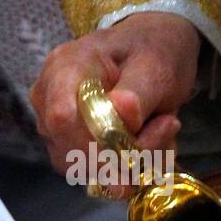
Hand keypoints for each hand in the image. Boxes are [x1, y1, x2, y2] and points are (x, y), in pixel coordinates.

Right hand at [29, 12, 200, 194]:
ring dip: (133, 162)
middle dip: (124, 157)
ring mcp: (57, 123)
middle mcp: (50, 97)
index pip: (61, 118)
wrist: (153, 49)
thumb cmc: (152, 50)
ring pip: (85, 167)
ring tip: (165, 127)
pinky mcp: (72, 143)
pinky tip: (156, 140)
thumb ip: (138, 91)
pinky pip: (98, 171)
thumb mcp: (156, 65)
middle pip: (71, 151)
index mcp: (66, 68)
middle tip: (169, 127)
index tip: (131, 159)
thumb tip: (121, 112)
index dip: (91, 148)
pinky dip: (133, 165)